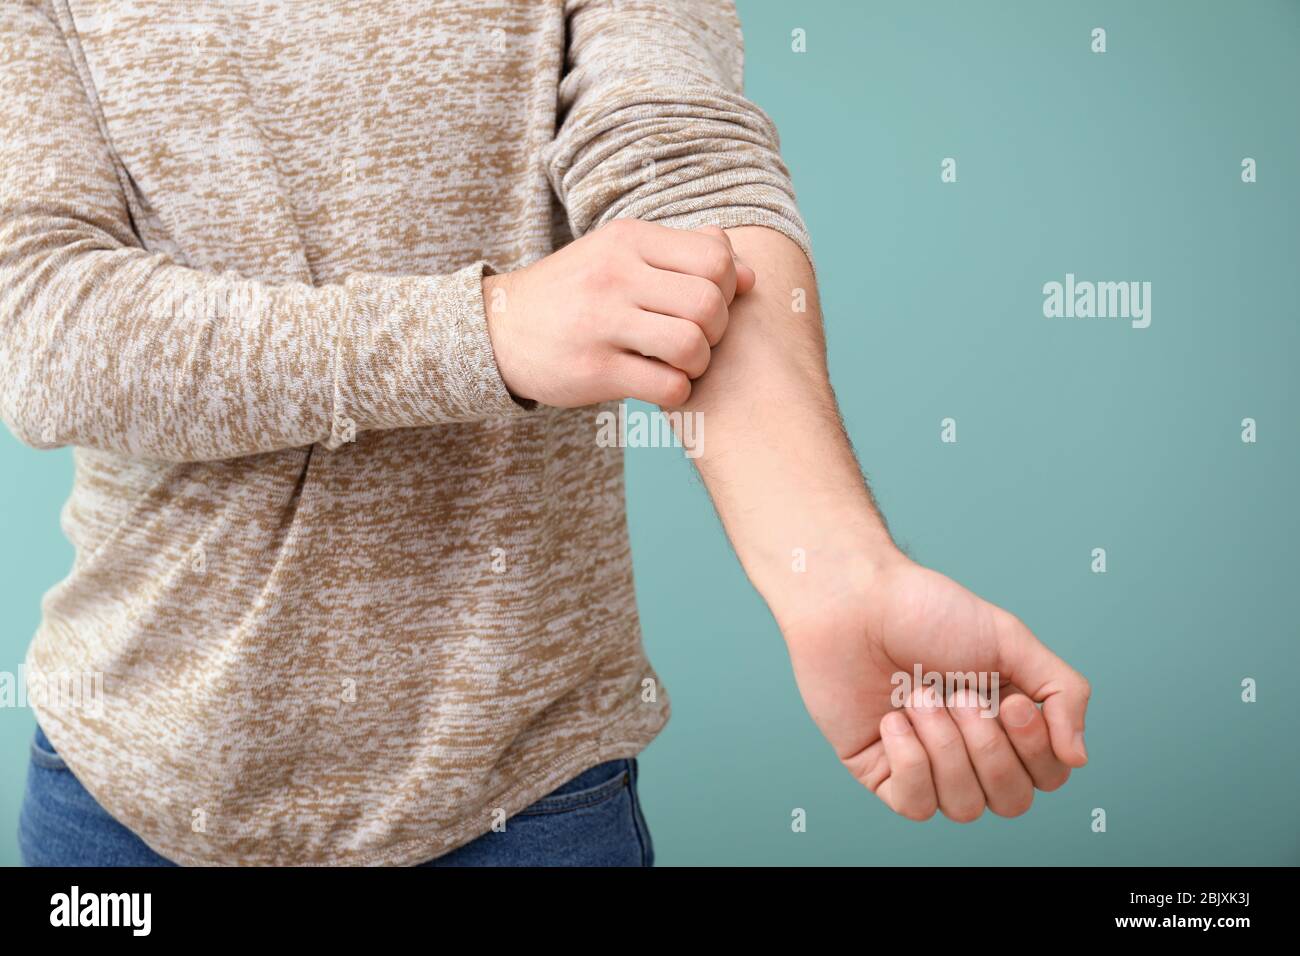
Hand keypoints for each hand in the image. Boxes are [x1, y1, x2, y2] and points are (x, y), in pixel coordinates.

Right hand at [482, 219, 755, 407]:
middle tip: (698, 340)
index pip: (714, 259)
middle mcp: (615, 275)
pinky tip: (660, 385)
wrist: (500, 327)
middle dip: (717, 331)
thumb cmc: (576, 292)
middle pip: (709, 304)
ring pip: (692, 345)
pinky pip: (667, 385)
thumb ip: (683, 254)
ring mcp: (602, 323)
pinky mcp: (594, 370)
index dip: (726, 289)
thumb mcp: (620, 254)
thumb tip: (746, 273)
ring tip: (680, 364)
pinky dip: (677, 391)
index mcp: (628, 239)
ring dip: (699, 364)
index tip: (708, 306)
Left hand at [780, 551, 1090, 821]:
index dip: (1034, 749)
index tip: (1009, 701)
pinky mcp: (881, 773)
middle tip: (957, 693)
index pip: (1048, 776)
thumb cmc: (926, 612)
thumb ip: (1062, 692)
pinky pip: (916, 806)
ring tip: (919, 697)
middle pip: (1011, 801)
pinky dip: (910, 761)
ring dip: (945, 747)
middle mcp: (969, 751)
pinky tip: (892, 721)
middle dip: (987, 747)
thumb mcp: (1010, 639)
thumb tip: (1078, 758)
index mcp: (1006, 721)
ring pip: (965, 808)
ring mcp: (925, 765)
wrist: (854, 603)